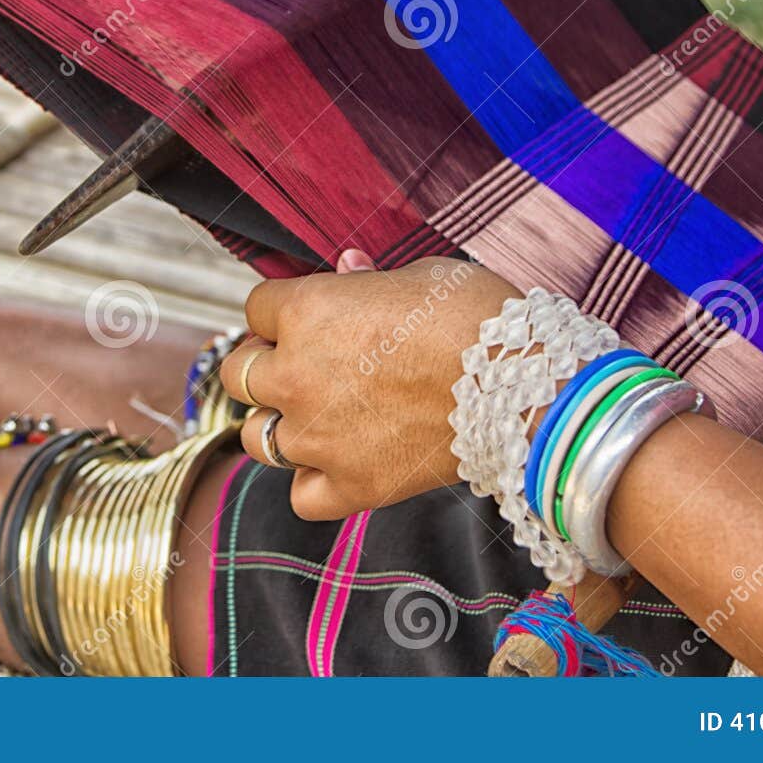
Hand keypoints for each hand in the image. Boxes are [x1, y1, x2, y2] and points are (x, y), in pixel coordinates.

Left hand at [218, 254, 518, 519]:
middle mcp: (296, 375)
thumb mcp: (420, 275)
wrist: (524, 388)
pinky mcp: (350, 485)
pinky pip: (300, 495)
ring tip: (317, 415)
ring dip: (280, 424)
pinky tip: (338, 463)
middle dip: (263, 365)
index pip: (257, 308)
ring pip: (258, 437)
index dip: (281, 310)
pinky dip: (313, 483)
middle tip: (301, 365)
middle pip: (239, 374)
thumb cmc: (477, 319)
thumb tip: (348, 266)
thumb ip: (367, 278)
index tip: (307, 317)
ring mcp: (318, 436)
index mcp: (306, 311)